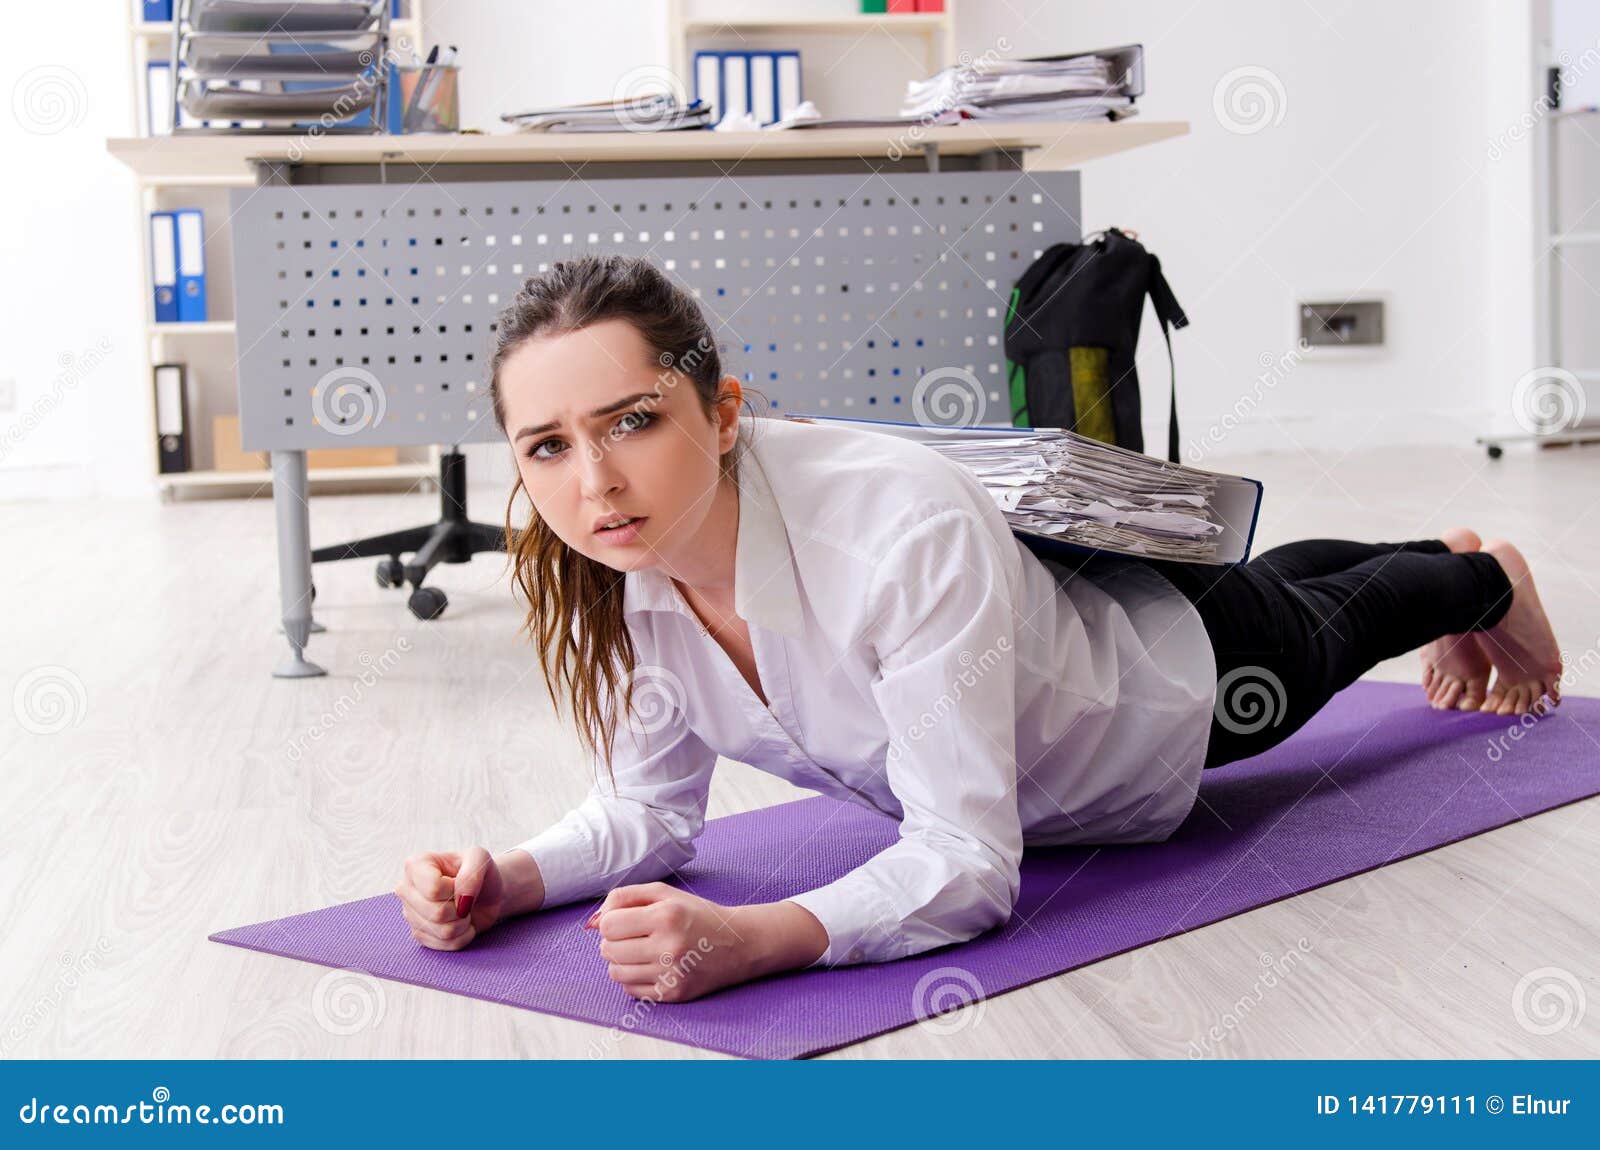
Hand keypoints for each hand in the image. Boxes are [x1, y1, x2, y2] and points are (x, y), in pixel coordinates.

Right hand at [394, 846, 503, 950]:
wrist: (485, 893)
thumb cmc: (479, 872)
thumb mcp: (480, 859)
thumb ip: (472, 874)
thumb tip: (461, 901)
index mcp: (416, 865)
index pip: (434, 889)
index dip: (456, 890)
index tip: (460, 882)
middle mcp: (406, 889)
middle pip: (437, 913)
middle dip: (461, 909)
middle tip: (465, 899)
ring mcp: (409, 914)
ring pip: (443, 932)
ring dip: (464, 923)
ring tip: (464, 910)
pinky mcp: (418, 934)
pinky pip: (445, 945)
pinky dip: (462, 936)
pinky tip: (462, 923)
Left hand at [585, 882, 828, 1002]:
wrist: (738, 944)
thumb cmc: (697, 914)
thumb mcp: (664, 893)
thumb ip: (623, 897)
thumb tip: (592, 920)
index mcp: (666, 916)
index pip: (608, 925)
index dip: (610, 922)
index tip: (624, 920)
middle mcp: (669, 946)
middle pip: (608, 950)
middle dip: (614, 941)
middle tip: (634, 936)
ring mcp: (671, 974)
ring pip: (615, 972)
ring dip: (621, 961)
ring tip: (642, 951)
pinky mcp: (673, 994)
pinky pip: (630, 990)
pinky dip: (633, 978)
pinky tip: (651, 966)